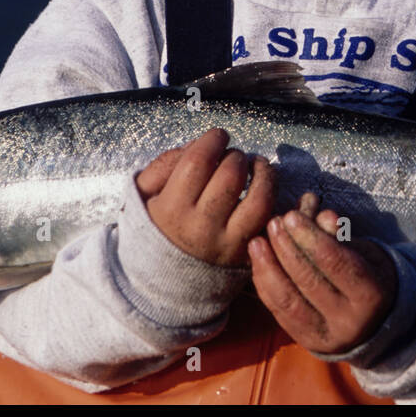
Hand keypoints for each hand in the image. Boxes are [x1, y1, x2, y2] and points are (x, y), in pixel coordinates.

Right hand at [134, 128, 274, 266]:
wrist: (162, 280)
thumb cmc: (156, 226)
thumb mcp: (144, 196)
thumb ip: (164, 165)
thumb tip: (200, 144)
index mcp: (170, 209)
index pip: (198, 162)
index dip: (213, 140)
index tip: (217, 136)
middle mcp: (200, 227)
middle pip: (230, 175)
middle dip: (235, 155)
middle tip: (232, 155)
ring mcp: (226, 243)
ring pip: (258, 200)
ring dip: (264, 174)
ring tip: (257, 165)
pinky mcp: (245, 254)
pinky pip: (267, 221)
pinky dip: (272, 199)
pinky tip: (264, 187)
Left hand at [249, 193, 397, 354]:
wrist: (372, 322)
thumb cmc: (366, 274)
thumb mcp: (365, 252)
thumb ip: (341, 236)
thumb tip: (322, 215)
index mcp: (370, 295)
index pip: (337, 263)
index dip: (311, 238)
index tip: (292, 215)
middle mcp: (349, 321)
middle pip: (310, 281)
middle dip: (286, 249)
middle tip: (273, 224)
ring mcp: (325, 336)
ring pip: (289, 300)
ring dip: (268, 268)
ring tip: (257, 242)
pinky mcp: (304, 340)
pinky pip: (279, 312)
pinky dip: (264, 285)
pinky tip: (258, 263)